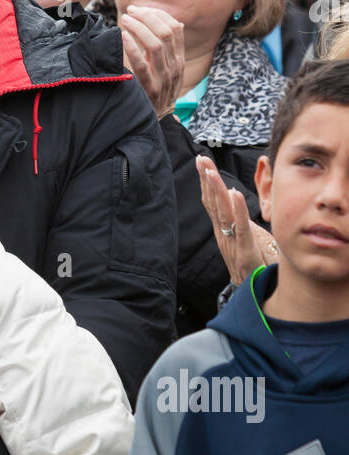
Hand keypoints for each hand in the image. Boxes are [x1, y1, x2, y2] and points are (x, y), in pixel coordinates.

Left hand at [119, 4, 184, 118]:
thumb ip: (160, 47)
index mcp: (179, 58)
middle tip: (129, 12)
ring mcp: (164, 78)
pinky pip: (142, 65)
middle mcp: (175, 66)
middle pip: (166, 32)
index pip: (176, 28)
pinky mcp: (151, 89)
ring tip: (125, 20)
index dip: (158, 14)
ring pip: (156, 44)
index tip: (140, 9)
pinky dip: (132, 48)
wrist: (155, 120)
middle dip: (147, 16)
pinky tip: (123, 37)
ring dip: (138, 28)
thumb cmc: (154, 90)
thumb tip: (153, 20)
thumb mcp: (163, 67)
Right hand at [197, 157, 278, 284]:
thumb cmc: (254, 267)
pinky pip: (241, 228)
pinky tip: (234, 194)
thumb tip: (237, 203)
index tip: (202, 162)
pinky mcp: (245, 251)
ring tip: (210, 171)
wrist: (253, 295)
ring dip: (216, 190)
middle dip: (206, 180)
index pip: (211, 202)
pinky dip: (237, 210)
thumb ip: (240, 222)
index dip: (207, 182)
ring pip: (222, 212)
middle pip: (212, 203)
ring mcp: (232, 243)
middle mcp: (223, 235)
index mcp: (222, 230)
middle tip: (200, 159)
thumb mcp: (246, 239)